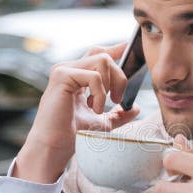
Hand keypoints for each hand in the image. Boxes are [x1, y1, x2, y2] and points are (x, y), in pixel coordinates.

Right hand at [14, 43, 140, 182]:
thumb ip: (118, 113)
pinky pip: (94, 76)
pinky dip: (100, 94)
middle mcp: (69, 68)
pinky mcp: (62, 75)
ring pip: (102, 61)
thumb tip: (136, 108)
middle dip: (119, 77)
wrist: (55, 146)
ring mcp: (64, 70)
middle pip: (105, 56)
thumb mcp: (103, 122)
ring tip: (99, 108)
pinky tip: (93, 109)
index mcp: (77, 75)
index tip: (129, 46)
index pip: (98, 53)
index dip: (115, 49)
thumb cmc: (73, 134)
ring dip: (109, 87)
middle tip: (117, 101)